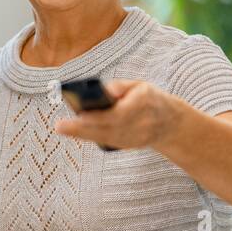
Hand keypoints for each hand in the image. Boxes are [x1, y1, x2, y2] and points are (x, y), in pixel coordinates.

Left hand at [53, 79, 179, 151]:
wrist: (171, 122)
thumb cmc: (149, 98)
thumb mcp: (139, 85)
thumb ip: (120, 86)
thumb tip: (102, 90)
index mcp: (144, 103)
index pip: (119, 113)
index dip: (99, 117)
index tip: (80, 115)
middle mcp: (141, 122)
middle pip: (108, 128)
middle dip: (83, 128)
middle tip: (60, 126)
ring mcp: (137, 137)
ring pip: (106, 137)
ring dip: (83, 134)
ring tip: (63, 128)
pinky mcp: (132, 145)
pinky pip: (109, 142)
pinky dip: (92, 137)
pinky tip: (76, 133)